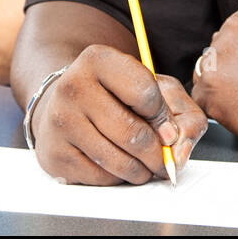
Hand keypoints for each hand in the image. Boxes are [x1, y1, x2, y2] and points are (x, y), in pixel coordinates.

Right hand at [30, 44, 207, 184]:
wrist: (67, 105)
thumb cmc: (116, 96)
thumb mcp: (155, 88)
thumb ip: (182, 112)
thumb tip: (177, 149)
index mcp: (99, 60)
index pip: (145, 92)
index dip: (163, 116)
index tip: (167, 128)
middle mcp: (74, 87)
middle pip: (133, 133)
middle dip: (157, 154)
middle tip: (164, 159)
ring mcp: (60, 122)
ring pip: (118, 161)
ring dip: (141, 170)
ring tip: (145, 164)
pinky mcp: (55, 154)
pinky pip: (101, 178)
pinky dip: (118, 178)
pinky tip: (118, 165)